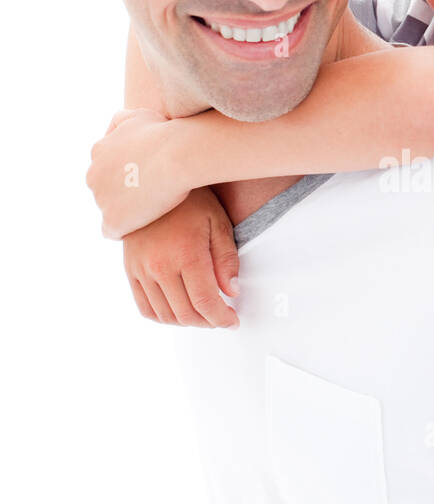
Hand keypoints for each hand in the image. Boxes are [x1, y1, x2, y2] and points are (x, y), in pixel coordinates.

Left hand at [87, 108, 190, 237]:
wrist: (178, 155)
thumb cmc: (164, 133)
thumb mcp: (138, 115)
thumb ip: (121, 121)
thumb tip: (112, 132)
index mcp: (98, 152)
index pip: (106, 169)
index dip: (126, 175)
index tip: (146, 177)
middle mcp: (93, 176)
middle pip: (104, 190)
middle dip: (122, 193)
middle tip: (151, 194)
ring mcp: (101, 200)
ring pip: (110, 211)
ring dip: (127, 211)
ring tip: (152, 210)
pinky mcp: (113, 220)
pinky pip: (113, 231)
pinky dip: (126, 229)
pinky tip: (144, 225)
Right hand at [123, 188, 239, 328]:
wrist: (152, 181)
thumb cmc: (190, 199)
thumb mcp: (218, 223)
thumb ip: (226, 259)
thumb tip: (231, 291)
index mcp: (185, 254)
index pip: (205, 303)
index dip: (222, 319)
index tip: (232, 321)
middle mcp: (160, 265)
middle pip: (186, 314)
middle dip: (208, 322)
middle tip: (221, 318)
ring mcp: (141, 268)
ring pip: (165, 315)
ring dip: (187, 322)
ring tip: (202, 314)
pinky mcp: (130, 268)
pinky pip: (144, 306)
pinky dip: (163, 316)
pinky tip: (178, 311)